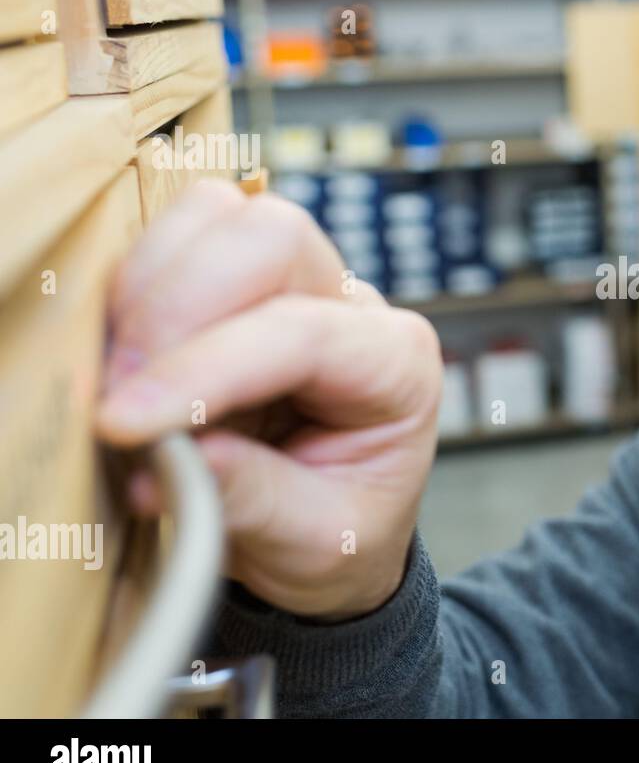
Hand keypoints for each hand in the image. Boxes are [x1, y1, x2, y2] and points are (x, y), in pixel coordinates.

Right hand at [96, 180, 441, 620]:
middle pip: (269, 235)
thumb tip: (172, 459)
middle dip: (177, 305)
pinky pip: (172, 240)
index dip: (206, 368)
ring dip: (146, 289)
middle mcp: (351, 303)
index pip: (303, 332)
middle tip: (119, 401)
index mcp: (397, 366)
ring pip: (215, 216)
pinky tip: (117, 363)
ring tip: (117, 384)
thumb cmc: (338, 536)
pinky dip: (129, 288)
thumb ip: (254, 502)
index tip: (125, 423)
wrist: (332, 537)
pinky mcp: (230, 282)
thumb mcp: (316, 546)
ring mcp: (292, 280)